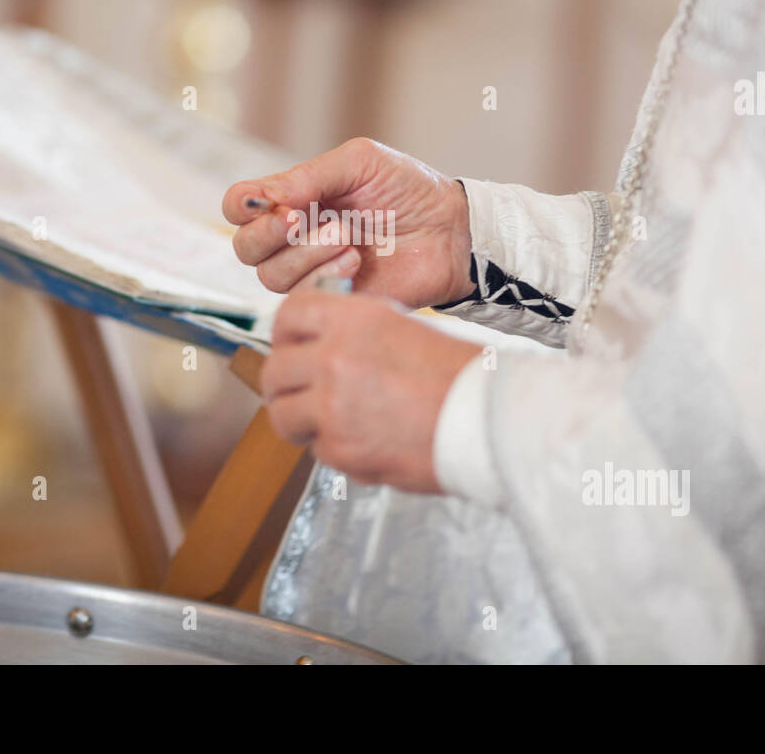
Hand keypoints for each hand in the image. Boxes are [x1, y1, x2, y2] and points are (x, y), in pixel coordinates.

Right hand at [222, 138, 474, 308]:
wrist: (449, 232)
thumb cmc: (408, 190)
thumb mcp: (360, 163)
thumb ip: (309, 176)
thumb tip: (266, 197)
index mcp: (294, 199)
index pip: (239, 206)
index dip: (244, 206)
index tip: (277, 202)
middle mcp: (293, 238)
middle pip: (245, 247)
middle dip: (271, 233)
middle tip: (304, 219)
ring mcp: (309, 271)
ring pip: (270, 275)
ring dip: (306, 253)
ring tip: (349, 239)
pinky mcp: (331, 298)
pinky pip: (302, 297)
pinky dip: (325, 275)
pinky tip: (357, 261)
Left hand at [261, 290, 479, 492]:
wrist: (489, 420)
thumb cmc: (462, 376)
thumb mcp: (403, 329)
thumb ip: (356, 335)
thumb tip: (321, 347)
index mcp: (353, 318)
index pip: (289, 314)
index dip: (284, 333)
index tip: (290, 346)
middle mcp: (334, 356)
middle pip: (275, 369)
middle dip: (284, 385)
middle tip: (300, 394)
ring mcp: (332, 404)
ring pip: (283, 414)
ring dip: (300, 422)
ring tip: (328, 424)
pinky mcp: (340, 448)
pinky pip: (316, 450)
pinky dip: (335, 450)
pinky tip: (367, 443)